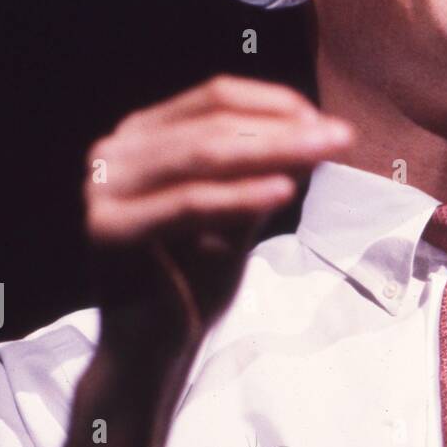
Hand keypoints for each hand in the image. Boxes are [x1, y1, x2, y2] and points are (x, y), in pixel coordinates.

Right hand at [61, 75, 352, 446]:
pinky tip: (284, 190)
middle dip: (284, 129)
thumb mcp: (239, 210)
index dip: (274, 103)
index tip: (325, 121)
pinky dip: (240, 195)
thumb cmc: (195, 276)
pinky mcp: (109, 229)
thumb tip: (319, 130)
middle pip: (213, 125)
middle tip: (341, 135)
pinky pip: (189, 204)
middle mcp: (115, 152)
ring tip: (323, 152)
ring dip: (273, 151)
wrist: (151, 348)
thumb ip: (265, 169)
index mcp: (140, 135)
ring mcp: (105, 188)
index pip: (214, 98)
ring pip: (203, 156)